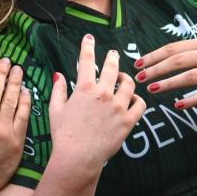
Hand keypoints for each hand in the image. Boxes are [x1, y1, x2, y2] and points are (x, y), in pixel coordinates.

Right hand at [47, 35, 144, 170]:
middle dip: (112, 58)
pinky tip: (133, 99)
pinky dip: (138, 99)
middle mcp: (103, 93)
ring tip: (124, 79)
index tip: (89, 38)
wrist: (77, 157)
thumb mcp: (55, 109)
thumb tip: (58, 75)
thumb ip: (59, 90)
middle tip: (113, 54)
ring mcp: (118, 106)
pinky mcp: (128, 120)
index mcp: (84, 88)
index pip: (86, 60)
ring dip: (126, 79)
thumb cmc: (63, 134)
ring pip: (129, 84)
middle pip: (112, 67)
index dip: (87, 46)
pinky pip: (140, 104)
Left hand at [135, 37, 196, 107]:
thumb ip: (194, 54)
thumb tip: (164, 61)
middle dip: (156, 69)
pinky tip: (178, 105)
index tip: (138, 64)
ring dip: (169, 83)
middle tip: (139, 78)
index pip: (174, 47)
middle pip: (178, 60)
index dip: (154, 56)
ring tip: (152, 90)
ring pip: (189, 76)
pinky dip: (191, 99)